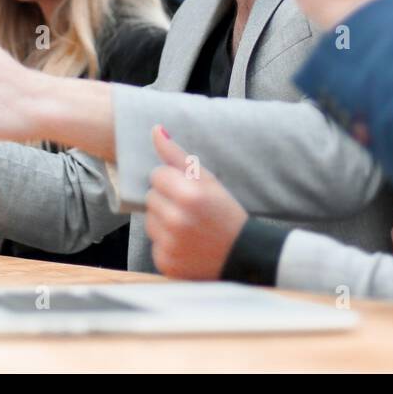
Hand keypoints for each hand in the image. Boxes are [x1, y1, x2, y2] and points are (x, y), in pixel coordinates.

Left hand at [144, 127, 247, 280]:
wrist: (243, 255)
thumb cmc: (225, 213)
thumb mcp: (209, 180)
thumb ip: (178, 156)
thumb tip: (156, 130)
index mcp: (189, 195)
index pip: (157, 175)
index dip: (173, 182)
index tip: (189, 191)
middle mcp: (177, 221)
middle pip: (150, 197)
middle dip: (167, 200)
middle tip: (189, 210)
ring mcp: (170, 244)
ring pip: (149, 221)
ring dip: (163, 221)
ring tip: (187, 226)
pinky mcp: (165, 263)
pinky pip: (154, 244)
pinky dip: (166, 243)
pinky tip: (186, 244)